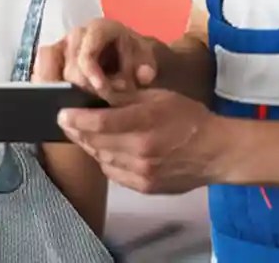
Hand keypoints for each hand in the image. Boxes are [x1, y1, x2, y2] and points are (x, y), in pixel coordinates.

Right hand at [34, 18, 156, 99]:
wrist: (124, 54)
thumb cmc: (132, 57)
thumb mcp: (144, 60)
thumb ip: (145, 67)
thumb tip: (144, 76)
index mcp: (100, 29)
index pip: (87, 53)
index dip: (92, 74)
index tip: (103, 92)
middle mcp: (77, 34)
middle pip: (70, 68)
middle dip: (84, 91)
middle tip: (99, 106)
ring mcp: (60, 45)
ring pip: (49, 69)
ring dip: (61, 90)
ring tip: (74, 109)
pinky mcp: (50, 58)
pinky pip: (39, 69)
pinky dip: (46, 86)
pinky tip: (56, 103)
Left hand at [58, 88, 220, 194]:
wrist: (216, 152)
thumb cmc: (188, 118)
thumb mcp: (158, 96)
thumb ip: (126, 97)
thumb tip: (96, 92)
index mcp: (145, 121)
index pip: (99, 122)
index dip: (75, 119)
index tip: (61, 113)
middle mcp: (141, 149)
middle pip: (95, 142)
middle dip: (77, 131)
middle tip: (67, 121)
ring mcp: (142, 172)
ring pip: (101, 158)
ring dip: (89, 145)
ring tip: (84, 134)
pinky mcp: (144, 187)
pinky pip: (113, 173)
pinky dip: (105, 160)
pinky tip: (105, 150)